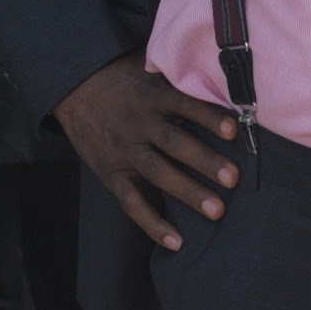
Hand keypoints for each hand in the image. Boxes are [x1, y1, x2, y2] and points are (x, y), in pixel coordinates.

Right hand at [53, 52, 239, 249]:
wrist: (77, 87)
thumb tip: (226, 82)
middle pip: (175, 143)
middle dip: (205, 161)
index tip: (234, 130)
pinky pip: (132, 201)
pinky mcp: (112, 172)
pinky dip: (152, 223)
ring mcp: (125, 150)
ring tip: (216, 210)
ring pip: (158, 173)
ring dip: (188, 192)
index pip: (186, 105)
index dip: (209, 118)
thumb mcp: (152, 68)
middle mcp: (141, 123)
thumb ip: (182, 77)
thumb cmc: (127, 78)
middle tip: (233, 179)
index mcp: (154, 95)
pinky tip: (176, 241)